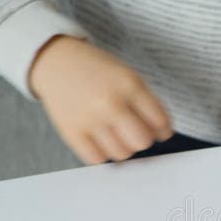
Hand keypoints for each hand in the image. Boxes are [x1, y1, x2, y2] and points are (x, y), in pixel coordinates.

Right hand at [29, 36, 172, 163]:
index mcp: (129, 85)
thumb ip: (148, 103)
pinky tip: (100, 138)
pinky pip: (97, 159)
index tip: (159, 131)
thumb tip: (161, 135)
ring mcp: (89, 119)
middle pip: (142, 141)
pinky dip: (102, 152)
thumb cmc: (97, 72)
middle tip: (135, 131)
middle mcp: (110, 103)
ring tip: (115, 133)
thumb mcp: (128, 76)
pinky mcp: (71, 132)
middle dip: (143, 138)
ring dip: (123, 147)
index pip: (159, 121)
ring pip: (122, 154)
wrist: (56, 61)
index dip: (163, 130)